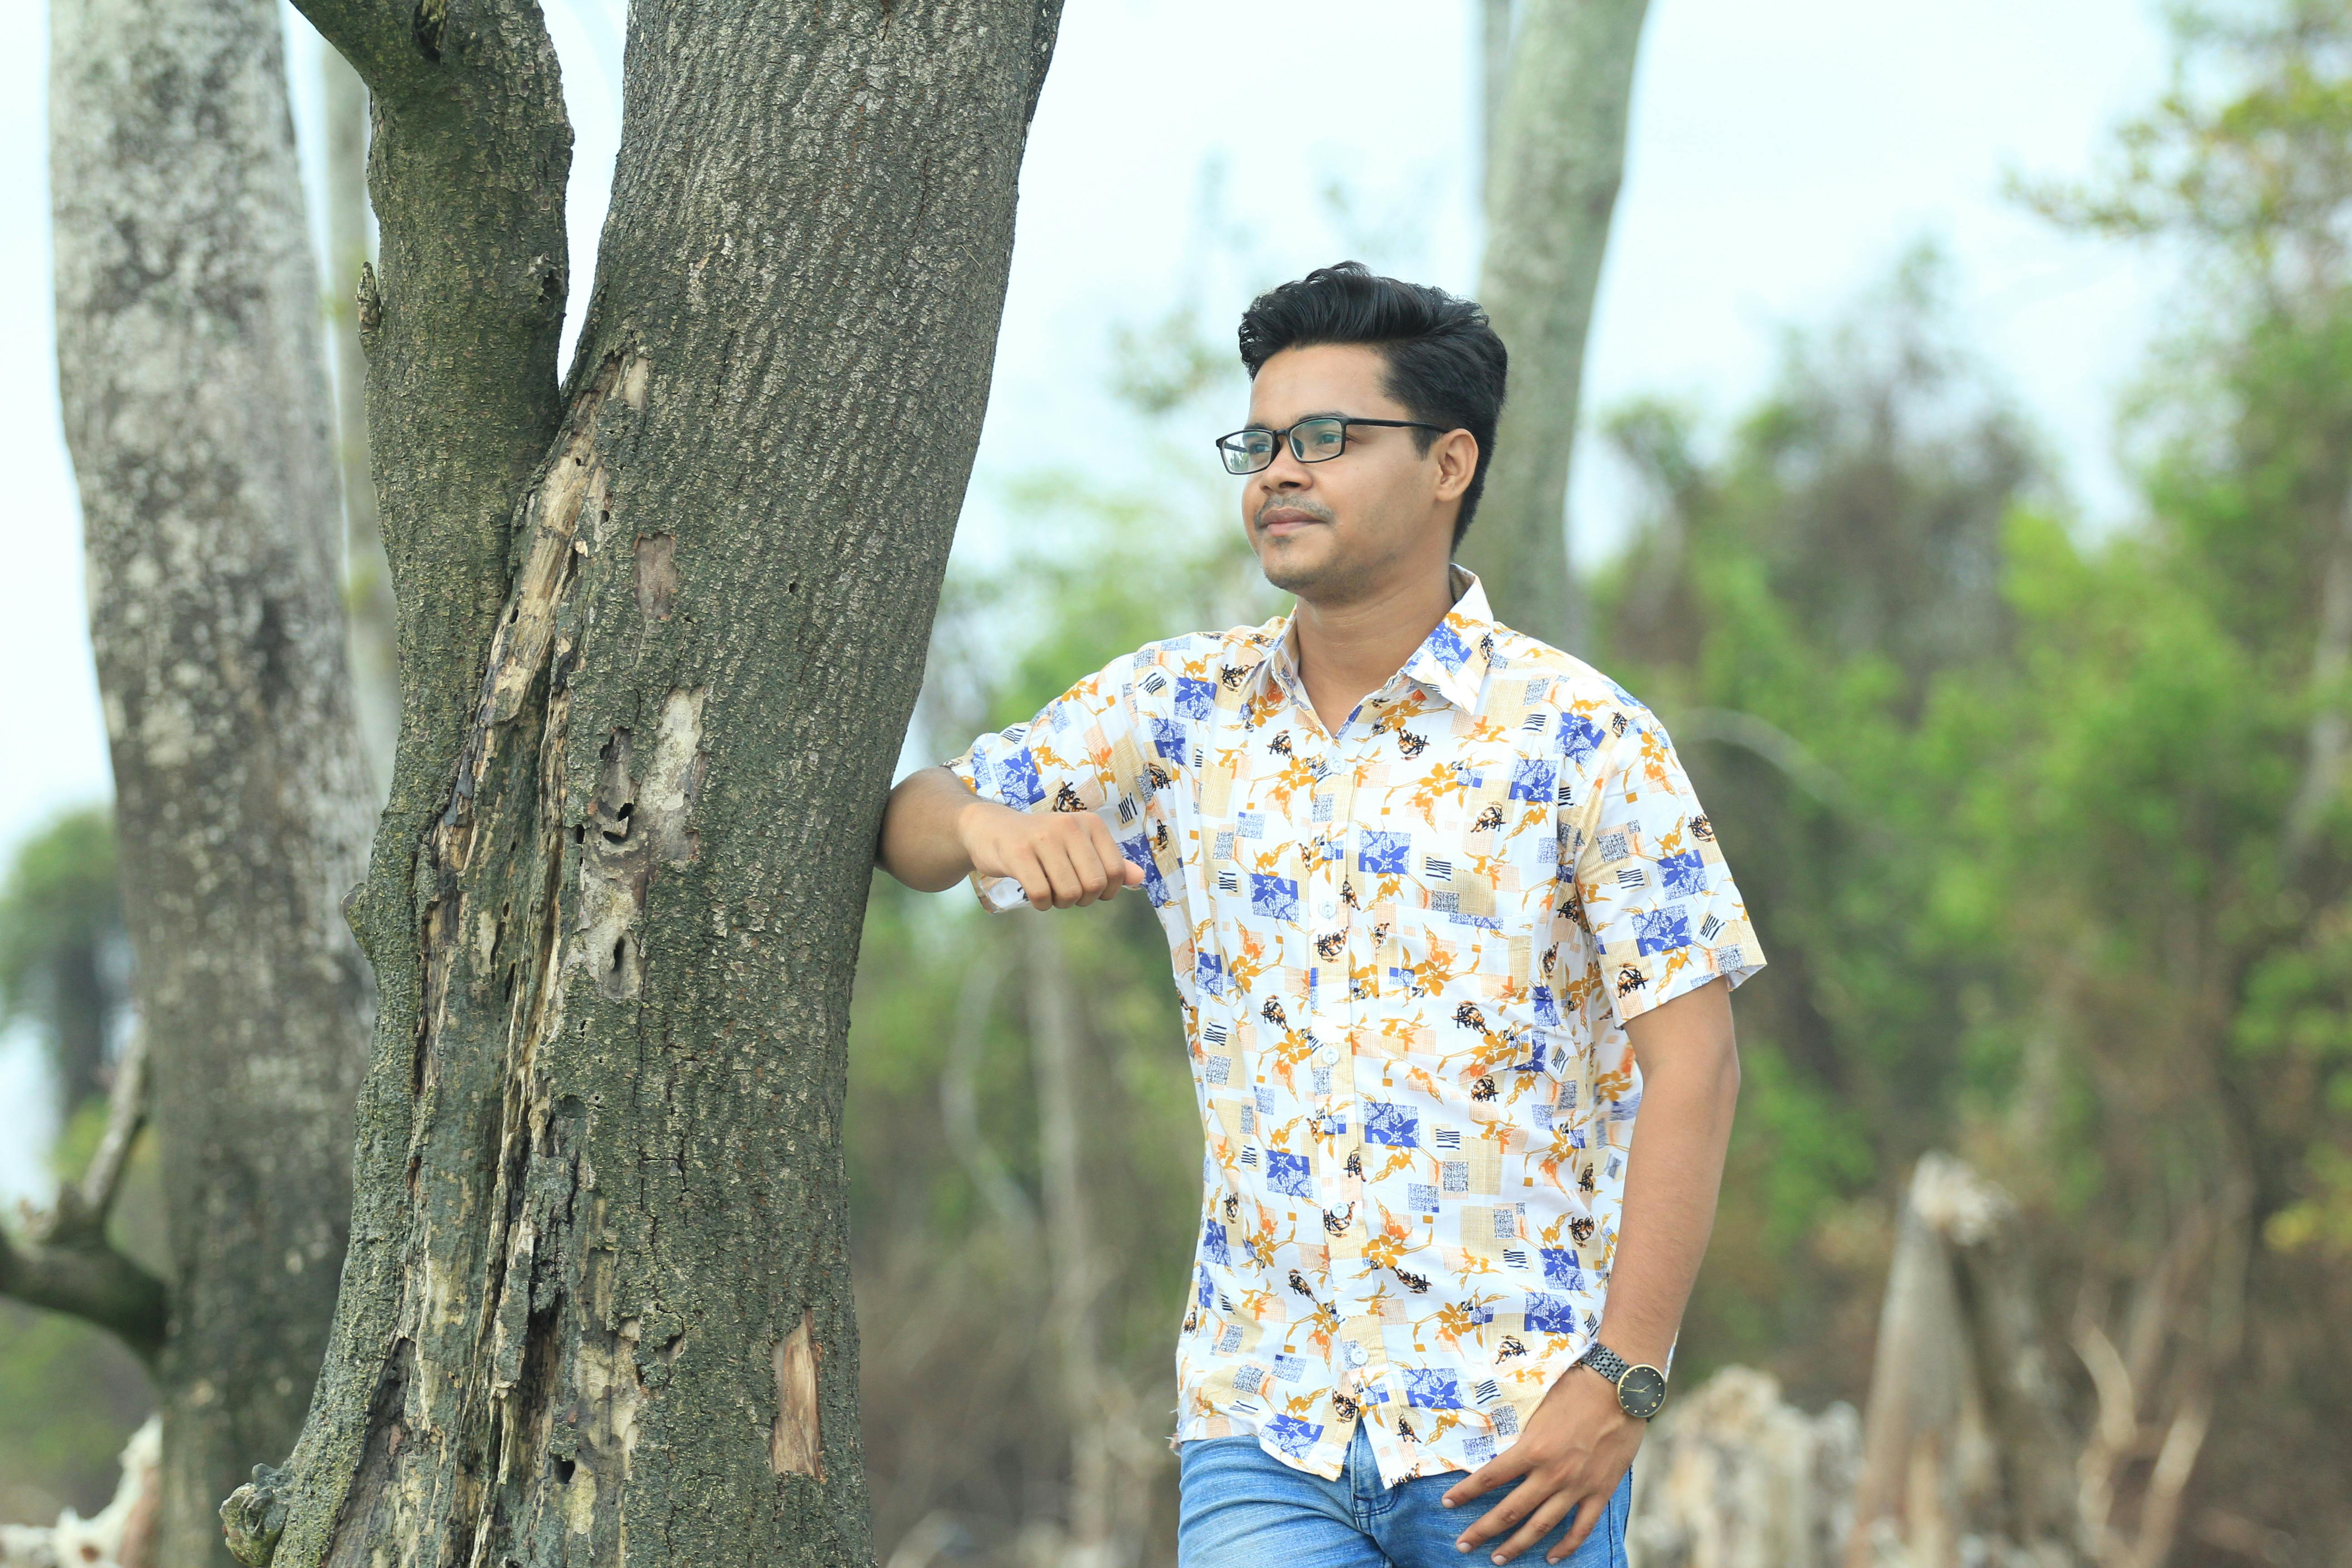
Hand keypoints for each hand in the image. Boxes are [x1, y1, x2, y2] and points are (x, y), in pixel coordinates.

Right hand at [957, 798, 1143, 910]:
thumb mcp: (1077, 845)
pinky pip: (1041, 894)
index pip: (1115, 872)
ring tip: (1049, 891)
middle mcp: (1069, 827)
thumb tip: (1140, 878)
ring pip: (1069, 892)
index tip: (1090, 891)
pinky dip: (1040, 903)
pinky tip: (1034, 894)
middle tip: (1066, 893)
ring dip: (1060, 903)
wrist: (991, 828)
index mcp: (1090, 824)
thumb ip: (1108, 862)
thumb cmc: (1041, 842)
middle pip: (1094, 885)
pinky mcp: (1018, 853)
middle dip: (1082, 900)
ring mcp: (1042, 839)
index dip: (1107, 893)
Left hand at [1441, 1362, 1642, 1563]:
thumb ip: (1520, 1433)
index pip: (1489, 1478)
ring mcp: (1577, 1487)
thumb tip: (1497, 1443)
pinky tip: (1551, 1557)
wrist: (1620, 1388)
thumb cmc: (1575, 1389)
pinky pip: (1581, 1528)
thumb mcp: (1537, 1406)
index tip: (1448, 1504)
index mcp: (1532, 1450)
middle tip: (1463, 1545)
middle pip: (1510, 1511)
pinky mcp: (1601, 1492)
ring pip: (1541, 1526)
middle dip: (1483, 1531)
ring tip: (1497, 1559)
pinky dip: (1566, 1547)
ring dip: (1517, 1545)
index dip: (1465, 1493)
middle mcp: (1552, 1474)